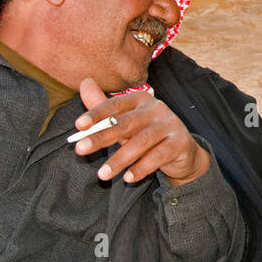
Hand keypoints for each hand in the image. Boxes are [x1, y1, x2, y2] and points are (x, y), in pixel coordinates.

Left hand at [72, 78, 209, 185]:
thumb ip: (104, 108)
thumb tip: (84, 83)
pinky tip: (128, 178)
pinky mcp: (180, 143)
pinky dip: (142, 168)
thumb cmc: (147, 134)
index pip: (115, 104)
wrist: (183, 152)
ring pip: (141, 142)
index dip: (96, 113)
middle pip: (126, 123)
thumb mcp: (124, 122)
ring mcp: (170, 125)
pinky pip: (159, 156)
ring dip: (119, 159)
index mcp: (140, 99)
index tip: (78, 126)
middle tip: (80, 149)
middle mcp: (156, 108)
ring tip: (102, 175)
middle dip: (101, 136)